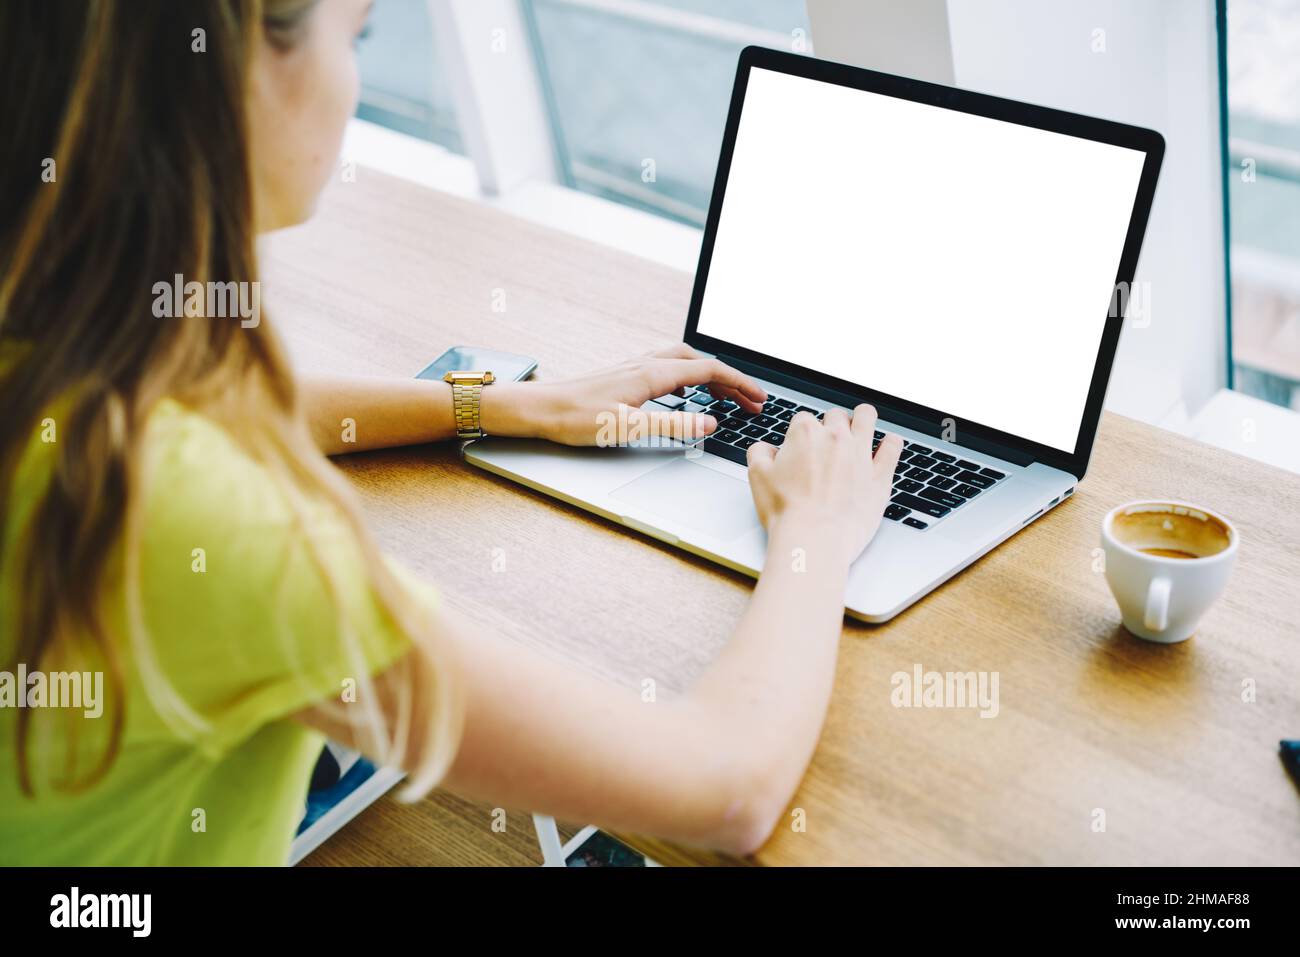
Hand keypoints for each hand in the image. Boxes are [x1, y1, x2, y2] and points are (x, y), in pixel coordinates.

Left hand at [483, 344, 766, 445]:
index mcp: (652, 374)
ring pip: (684, 362)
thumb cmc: (575, 418)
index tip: (760, 398)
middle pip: (701, 362)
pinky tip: (686, 391)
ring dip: (711, 374)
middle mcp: (645, 364)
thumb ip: (673, 426)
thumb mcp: (628, 428)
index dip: (739, 383)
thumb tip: (710, 424)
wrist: (539, 408)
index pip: (709, 370)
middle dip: (730, 378)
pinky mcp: (625, 375)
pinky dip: (689, 375)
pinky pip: (668, 367)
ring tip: (727, 394)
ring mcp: (635, 367)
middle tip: (750, 399)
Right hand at [746, 405, 903, 566]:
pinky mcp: (879, 474)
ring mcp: (861, 454)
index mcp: (805, 434)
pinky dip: (891, 443)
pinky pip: (893, 446)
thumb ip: (759, 453)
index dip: (801, 433)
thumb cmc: (787, 512)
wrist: (814, 539)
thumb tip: (766, 448)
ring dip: (861, 419)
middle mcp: (835, 437)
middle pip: (835, 416)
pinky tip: (887, 445)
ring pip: (866, 417)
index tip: (801, 446)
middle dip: (830, 426)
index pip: (803, 419)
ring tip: (860, 426)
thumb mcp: (757, 477)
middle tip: (826, 444)